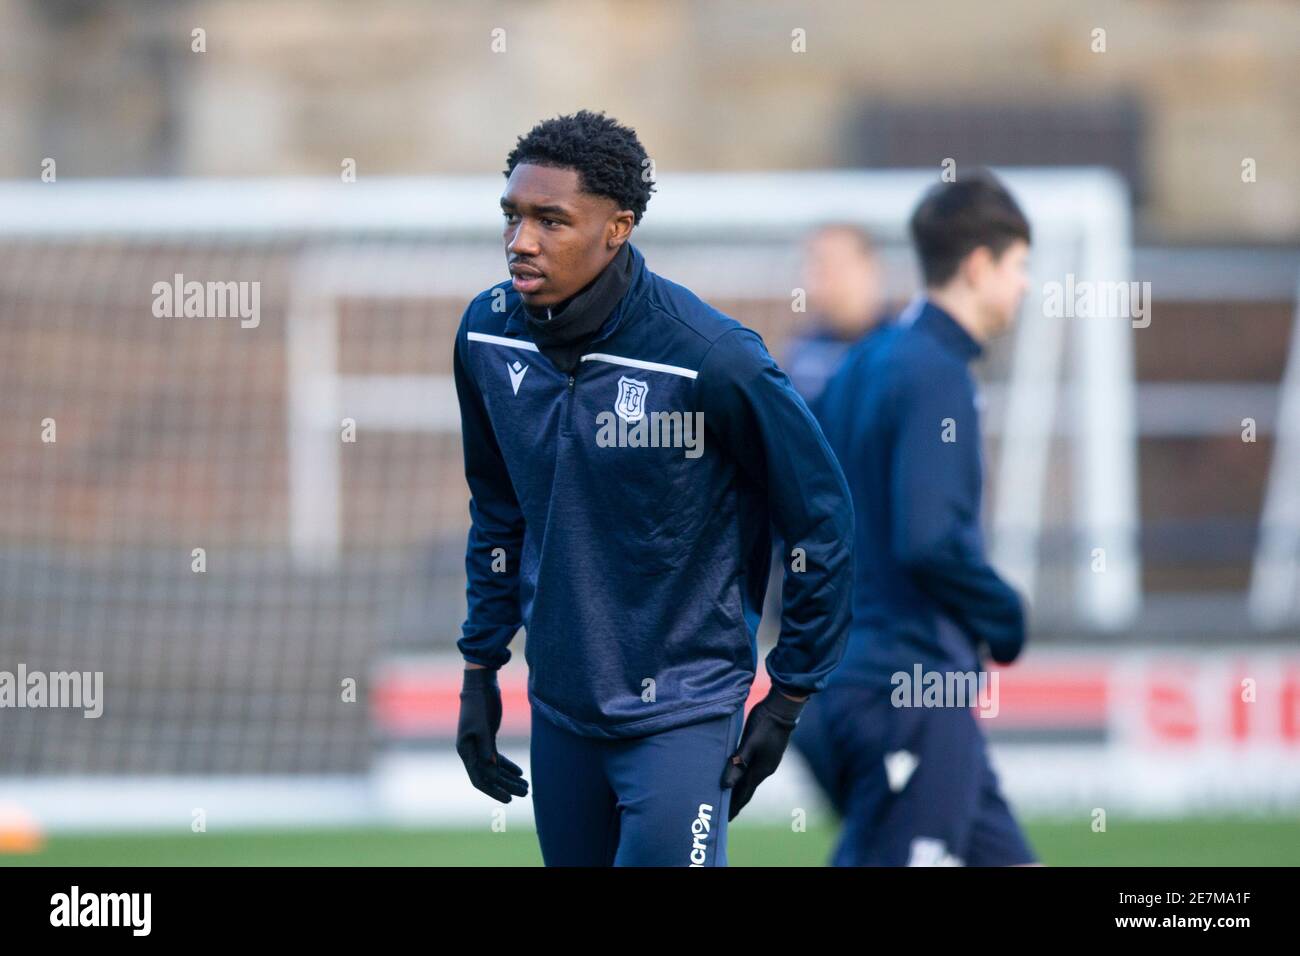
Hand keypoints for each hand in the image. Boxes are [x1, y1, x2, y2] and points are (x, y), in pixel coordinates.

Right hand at [456, 666, 528, 802]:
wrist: (481, 684)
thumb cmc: (479, 703)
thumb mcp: (483, 725)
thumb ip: (486, 747)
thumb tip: (492, 769)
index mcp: (465, 750)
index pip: (479, 778)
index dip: (494, 790)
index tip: (509, 799)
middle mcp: (470, 751)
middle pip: (490, 776)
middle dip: (507, 786)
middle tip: (526, 793)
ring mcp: (479, 745)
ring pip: (495, 768)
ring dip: (510, 778)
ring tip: (527, 787)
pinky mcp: (488, 738)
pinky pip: (497, 758)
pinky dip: (508, 766)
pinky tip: (520, 772)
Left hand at [720, 686, 805, 820]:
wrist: (782, 709)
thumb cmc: (764, 724)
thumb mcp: (749, 743)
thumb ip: (738, 763)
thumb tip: (725, 786)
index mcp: (760, 769)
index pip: (744, 794)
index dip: (734, 807)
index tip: (726, 820)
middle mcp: (765, 769)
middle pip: (747, 790)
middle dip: (736, 802)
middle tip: (725, 814)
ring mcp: (768, 761)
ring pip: (751, 781)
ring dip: (740, 791)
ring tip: (730, 798)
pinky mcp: (768, 753)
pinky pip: (753, 772)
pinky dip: (745, 779)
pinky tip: (740, 776)